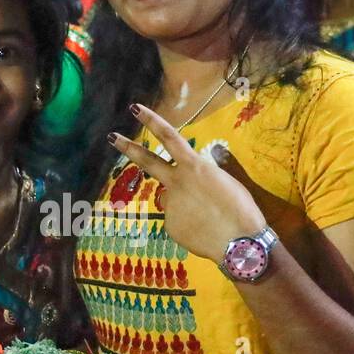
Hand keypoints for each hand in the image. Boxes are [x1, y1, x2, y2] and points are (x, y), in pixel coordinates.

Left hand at [109, 103, 267, 263]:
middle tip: (112, 137)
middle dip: (128, 147)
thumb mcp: (228, 181)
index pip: (169, 137)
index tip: (135, 109)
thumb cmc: (241, 209)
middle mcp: (176, 182)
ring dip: (186, 204)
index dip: (151, 121)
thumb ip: (211, 170)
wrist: (239, 243)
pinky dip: (188, 223)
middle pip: (147, 161)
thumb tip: (209, 158)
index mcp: (193, 166)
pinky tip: (203, 230)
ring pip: (173, 199)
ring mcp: (169, 205)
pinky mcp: (169, 225)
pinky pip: (177, 220)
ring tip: (209, 217)